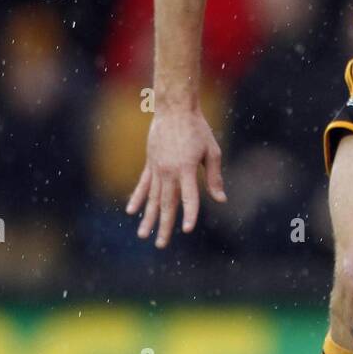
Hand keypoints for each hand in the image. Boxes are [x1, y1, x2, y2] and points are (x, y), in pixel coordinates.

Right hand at [125, 108, 225, 248]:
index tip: (187, 229)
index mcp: (186, 168)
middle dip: (164, 225)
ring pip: (153, 198)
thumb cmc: (198, 129)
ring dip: (149, 217)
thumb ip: (214, 177)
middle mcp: (169, 171)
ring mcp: (157, 168)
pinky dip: (138, 199)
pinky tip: (131, 212)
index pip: (189, 196)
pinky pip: (143, 185)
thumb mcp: (212, 151)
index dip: (189, 213)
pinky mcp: (150, 164)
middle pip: (167, 203)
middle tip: (161, 244)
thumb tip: (220, 200)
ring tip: (143, 235)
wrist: (174, 109)